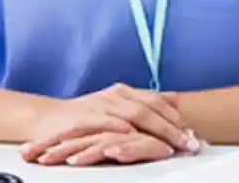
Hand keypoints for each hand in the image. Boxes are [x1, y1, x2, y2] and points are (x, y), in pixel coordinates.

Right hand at [20, 83, 195, 162]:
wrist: (46, 119)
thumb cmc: (82, 118)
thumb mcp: (114, 107)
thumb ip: (141, 105)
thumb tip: (173, 101)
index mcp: (123, 92)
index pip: (157, 101)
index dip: (176, 117)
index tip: (193, 133)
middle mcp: (114, 96)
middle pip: (150, 108)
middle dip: (172, 127)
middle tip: (188, 142)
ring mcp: (100, 106)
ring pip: (135, 114)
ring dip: (157, 130)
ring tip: (172, 145)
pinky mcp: (86, 119)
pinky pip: (108, 123)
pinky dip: (124, 130)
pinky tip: (137, 137)